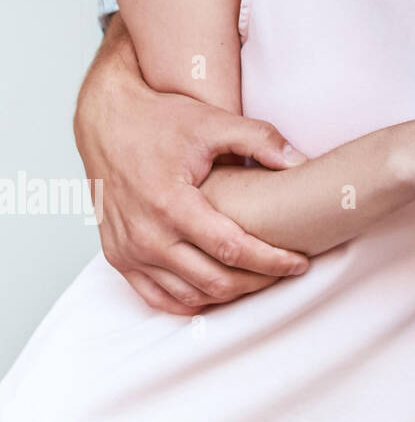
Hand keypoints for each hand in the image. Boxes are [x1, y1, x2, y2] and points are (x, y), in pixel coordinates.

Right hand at [75, 18, 311, 314]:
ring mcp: (128, 251)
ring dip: (230, 294)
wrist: (108, 121)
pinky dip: (193, 301)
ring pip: (189, 296)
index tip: (300, 262)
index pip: (232, 250)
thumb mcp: (215, 122)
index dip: (271, 261)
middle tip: (287, 271)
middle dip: (259, 281)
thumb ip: (261, 140)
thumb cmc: (161, 120)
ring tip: (261, 278)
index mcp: (170, 205)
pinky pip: (158, 298)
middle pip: (215, 282)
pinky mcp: (118, 257)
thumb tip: (301, 163)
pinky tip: (220, 291)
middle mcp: (146, 236)